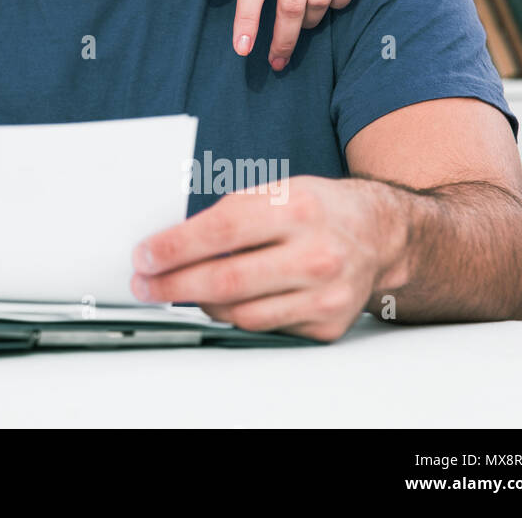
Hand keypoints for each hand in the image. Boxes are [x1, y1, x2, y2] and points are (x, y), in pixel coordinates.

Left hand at [130, 175, 394, 342]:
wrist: (379, 233)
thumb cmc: (317, 208)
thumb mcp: (273, 192)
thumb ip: (227, 217)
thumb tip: (170, 247)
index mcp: (296, 209)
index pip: (219, 232)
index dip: (172, 248)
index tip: (143, 257)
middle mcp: (314, 254)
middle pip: (225, 281)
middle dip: (172, 285)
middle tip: (144, 286)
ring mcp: (325, 294)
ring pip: (241, 314)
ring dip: (200, 304)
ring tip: (181, 290)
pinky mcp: (328, 324)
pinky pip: (265, 328)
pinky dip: (238, 315)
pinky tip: (227, 300)